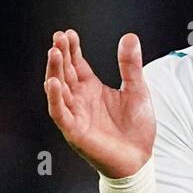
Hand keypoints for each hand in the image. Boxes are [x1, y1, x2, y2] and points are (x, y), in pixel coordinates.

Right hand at [44, 29, 154, 178]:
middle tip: (59, 37)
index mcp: (91, 88)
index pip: (77, 64)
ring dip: (54, 71)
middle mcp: (80, 99)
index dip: (72, 49)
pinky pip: (59, 113)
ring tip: (54, 52)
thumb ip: (130, 66)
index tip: (69, 33)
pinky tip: (53, 82)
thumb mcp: (137, 90)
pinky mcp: (74, 131)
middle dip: (61, 55)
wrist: (140, 159)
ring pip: (58, 90)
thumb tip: (129, 36)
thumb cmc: (136, 127)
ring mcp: (75, 114)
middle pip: (65, 73)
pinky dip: (55, 98)